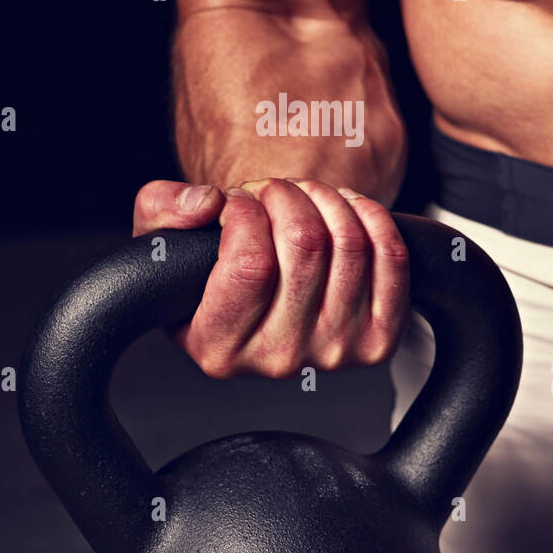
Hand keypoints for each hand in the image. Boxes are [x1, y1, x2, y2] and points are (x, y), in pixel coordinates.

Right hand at [131, 178, 409, 377]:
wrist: (263, 295)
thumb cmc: (210, 270)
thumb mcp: (162, 240)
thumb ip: (162, 210)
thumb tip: (206, 204)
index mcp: (218, 348)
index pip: (250, 262)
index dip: (246, 211)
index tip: (237, 200)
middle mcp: (278, 361)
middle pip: (305, 246)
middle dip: (287, 195)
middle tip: (272, 190)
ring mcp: (334, 354)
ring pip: (349, 244)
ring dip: (326, 198)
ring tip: (304, 196)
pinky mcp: (377, 340)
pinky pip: (390, 259)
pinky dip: (372, 217)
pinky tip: (346, 209)